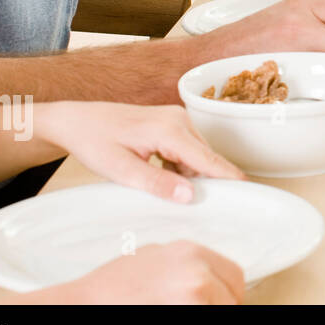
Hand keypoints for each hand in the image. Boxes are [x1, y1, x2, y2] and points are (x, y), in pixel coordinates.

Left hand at [35, 103, 244, 201]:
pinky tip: (163, 178)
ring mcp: (176, 119)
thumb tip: (190, 196)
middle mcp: (179, 120)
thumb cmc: (94, 142)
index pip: (207, 159)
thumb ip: (157, 183)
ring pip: (196, 154)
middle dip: (209, 181)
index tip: (247, 191)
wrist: (76, 120)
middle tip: (210, 205)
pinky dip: (181, 166)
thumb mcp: (120, 170)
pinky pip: (186, 149)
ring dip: (190, 175)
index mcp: (169, 129)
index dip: (228, 176)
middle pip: (205, 157)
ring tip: (172, 192)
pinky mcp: (170, 123)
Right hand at [50, 241, 244, 304]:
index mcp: (191, 252)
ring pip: (222, 309)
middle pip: (232, 298)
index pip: (234, 276)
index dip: (230, 295)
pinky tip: (172, 315)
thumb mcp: (153, 257)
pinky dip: (196, 319)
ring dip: (208, 313)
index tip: (226, 303)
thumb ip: (185, 264)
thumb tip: (206, 279)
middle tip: (205, 311)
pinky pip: (203, 316)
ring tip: (178, 311)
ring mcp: (192, 295)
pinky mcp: (186, 312)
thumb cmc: (109, 288)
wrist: (81, 304)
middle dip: (224, 307)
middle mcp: (197, 271)